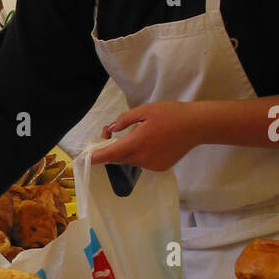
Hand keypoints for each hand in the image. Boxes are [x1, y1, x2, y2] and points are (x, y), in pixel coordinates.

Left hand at [88, 101, 202, 171]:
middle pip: (117, 158)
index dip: (94, 158)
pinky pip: (141, 162)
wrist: (196, 126)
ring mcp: (151, 165)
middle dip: (109, 148)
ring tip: (136, 133)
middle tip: (109, 133)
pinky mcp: (159, 168)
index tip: (82, 160)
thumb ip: (125, 119)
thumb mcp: (145, 110)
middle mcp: (142, 158)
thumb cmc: (171, 114)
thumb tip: (111, 128)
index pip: (109, 154)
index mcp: (136, 143)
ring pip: (129, 160)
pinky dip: (139, 154)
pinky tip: (150, 142)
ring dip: (126, 150)